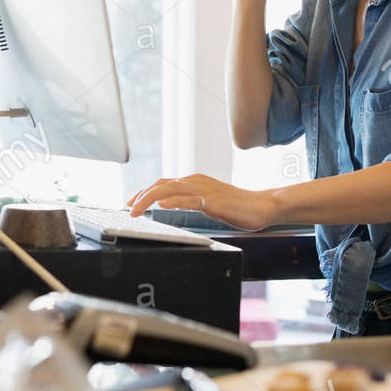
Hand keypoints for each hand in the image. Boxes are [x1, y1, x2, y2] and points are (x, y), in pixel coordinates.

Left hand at [126, 174, 276, 231]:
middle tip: (128, 208)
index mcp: (194, 181)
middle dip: (141, 196)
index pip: (163, 183)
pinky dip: (173, 201)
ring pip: (170, 189)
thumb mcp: (208, 202)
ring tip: (136, 208)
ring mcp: (204, 190)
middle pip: (161, 184)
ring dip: (149, 198)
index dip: (144, 191)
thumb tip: (172, 206)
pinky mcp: (213, 201)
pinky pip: (189, 200)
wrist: (262, 206)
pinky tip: (161, 206)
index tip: (131, 202)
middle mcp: (196, 181)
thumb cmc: (238, 206)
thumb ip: (191, 201)